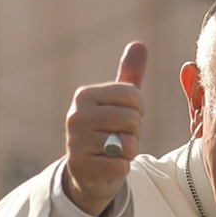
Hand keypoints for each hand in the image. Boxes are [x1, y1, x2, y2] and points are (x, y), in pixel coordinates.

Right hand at [63, 42, 147, 216]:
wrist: (88, 172)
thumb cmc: (107, 131)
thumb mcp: (117, 102)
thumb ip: (129, 75)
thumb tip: (139, 44)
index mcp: (84, 95)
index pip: (133, 95)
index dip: (139, 110)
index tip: (125, 118)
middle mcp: (76, 116)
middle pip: (133, 120)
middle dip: (135, 132)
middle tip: (120, 137)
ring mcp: (76, 142)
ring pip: (128, 144)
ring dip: (129, 151)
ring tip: (114, 151)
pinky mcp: (82, 167)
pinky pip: (121, 165)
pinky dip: (122, 167)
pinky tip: (109, 165)